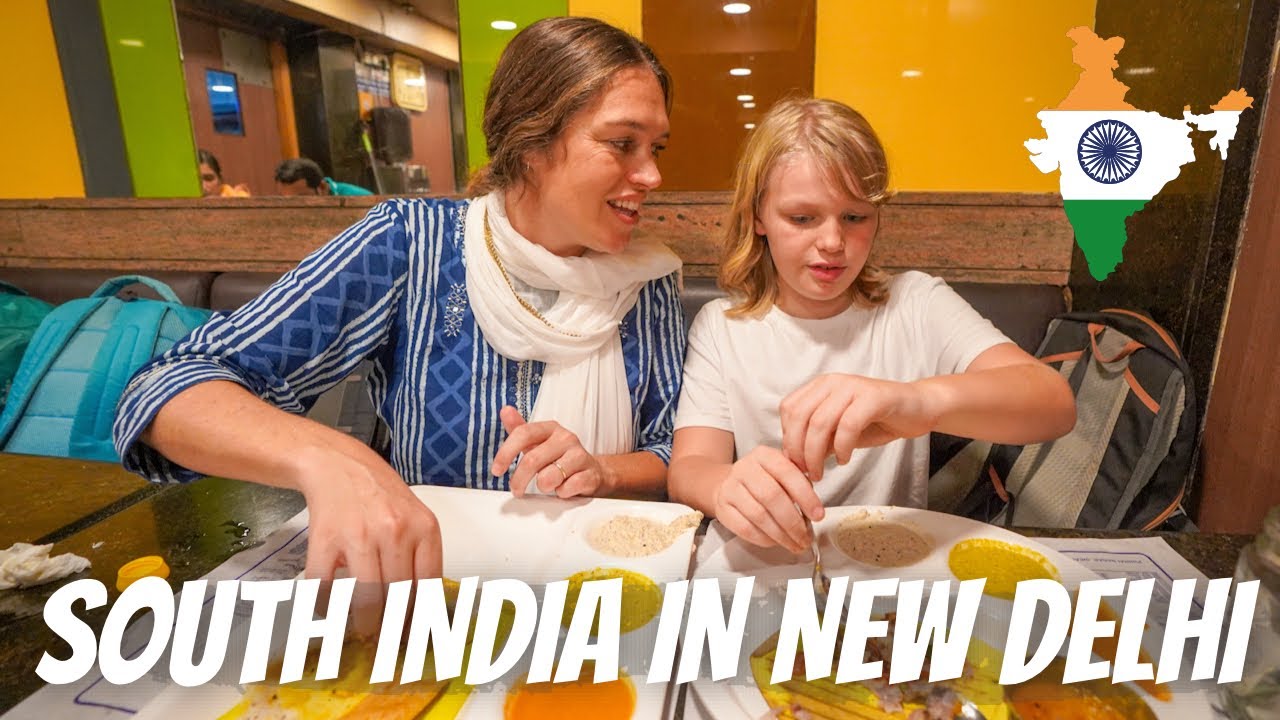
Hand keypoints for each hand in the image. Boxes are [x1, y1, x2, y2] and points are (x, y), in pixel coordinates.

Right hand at [292, 444, 442, 635]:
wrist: (339, 465)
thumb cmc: (381, 496)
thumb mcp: (416, 518)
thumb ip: (422, 557)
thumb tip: (425, 610)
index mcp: (424, 528)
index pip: (429, 586)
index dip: (421, 618)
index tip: (416, 635)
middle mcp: (395, 531)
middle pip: (399, 598)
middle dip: (393, 628)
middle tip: (388, 639)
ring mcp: (359, 535)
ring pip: (366, 598)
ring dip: (365, 623)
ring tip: (364, 629)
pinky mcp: (325, 539)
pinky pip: (325, 587)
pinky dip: (325, 606)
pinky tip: (329, 607)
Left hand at [490, 406, 612, 497]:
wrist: (592, 471)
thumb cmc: (559, 457)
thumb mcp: (537, 442)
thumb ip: (519, 429)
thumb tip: (505, 410)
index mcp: (550, 428)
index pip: (523, 434)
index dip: (506, 453)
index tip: (496, 470)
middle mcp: (566, 438)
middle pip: (532, 460)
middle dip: (519, 480)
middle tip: (516, 490)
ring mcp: (580, 456)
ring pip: (549, 477)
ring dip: (543, 486)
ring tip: (547, 485)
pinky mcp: (590, 474)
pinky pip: (566, 489)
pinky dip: (560, 493)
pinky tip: (563, 488)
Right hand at [712, 446, 823, 553]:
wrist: (727, 484)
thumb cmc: (762, 480)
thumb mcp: (781, 471)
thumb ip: (799, 483)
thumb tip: (815, 510)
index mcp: (764, 455)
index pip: (787, 473)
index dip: (806, 496)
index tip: (818, 515)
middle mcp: (744, 468)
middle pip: (772, 497)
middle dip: (794, 522)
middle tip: (806, 537)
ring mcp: (730, 488)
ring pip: (759, 516)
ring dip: (781, 535)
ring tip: (795, 544)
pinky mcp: (722, 508)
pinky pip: (745, 528)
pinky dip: (764, 539)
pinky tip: (775, 542)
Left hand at [779, 374, 938, 480]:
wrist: (917, 409)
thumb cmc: (876, 420)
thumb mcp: (839, 431)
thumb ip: (818, 440)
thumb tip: (795, 459)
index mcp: (821, 386)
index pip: (789, 408)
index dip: (788, 436)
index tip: (794, 460)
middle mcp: (833, 382)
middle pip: (800, 416)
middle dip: (798, 449)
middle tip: (806, 471)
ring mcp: (853, 387)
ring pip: (820, 422)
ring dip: (816, 453)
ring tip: (821, 472)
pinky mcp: (873, 397)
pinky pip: (848, 425)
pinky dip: (842, 447)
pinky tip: (845, 459)